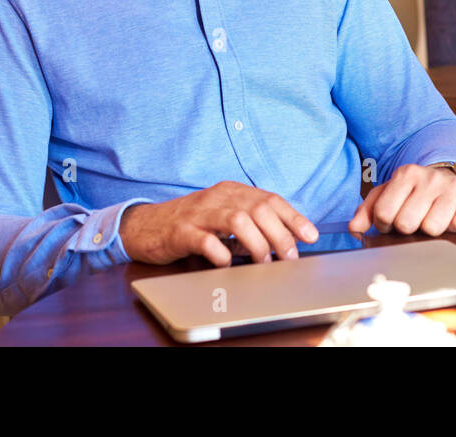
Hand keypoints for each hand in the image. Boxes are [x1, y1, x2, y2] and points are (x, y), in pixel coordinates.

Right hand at [119, 181, 318, 266]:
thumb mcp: (223, 218)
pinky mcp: (180, 231)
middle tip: (289, 257)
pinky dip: (221, 252)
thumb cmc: (190, 224)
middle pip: (257, 209)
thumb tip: (282, 242)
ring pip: (237, 219)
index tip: (310, 235)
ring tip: (263, 262)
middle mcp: (217, 197)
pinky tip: (227, 263)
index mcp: (231, 191)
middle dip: (280, 235)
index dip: (293, 217)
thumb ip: (249, 225)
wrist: (145, 226)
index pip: (269, 199)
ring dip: (256, 243)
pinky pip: (206, 240)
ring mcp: (198, 213)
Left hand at [348, 164, 455, 236]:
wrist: (452, 174)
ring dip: (431, 229)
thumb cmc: (416, 190)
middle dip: (408, 228)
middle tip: (414, 219)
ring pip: (433, 228)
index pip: (384, 214)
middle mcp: (430, 178)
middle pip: (407, 224)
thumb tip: (354, 228)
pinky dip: (454, 227)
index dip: (386, 224)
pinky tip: (451, 217)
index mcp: (406, 174)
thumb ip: (367, 210)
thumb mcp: (389, 193)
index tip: (393, 220)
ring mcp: (453, 188)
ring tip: (432, 217)